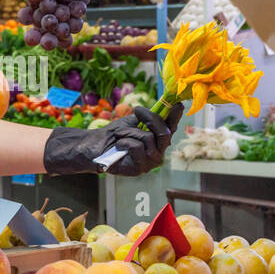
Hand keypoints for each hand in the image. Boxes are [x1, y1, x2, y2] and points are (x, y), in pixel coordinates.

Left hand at [43, 104, 183, 175]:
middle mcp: (158, 152)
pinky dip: (125, 142)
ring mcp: (150, 162)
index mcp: (157, 140)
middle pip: (165, 133)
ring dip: (130, 133)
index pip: (171, 127)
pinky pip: (138, 148)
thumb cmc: (114, 135)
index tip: (179, 104)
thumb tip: (161, 108)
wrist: (95, 147)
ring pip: (148, 139)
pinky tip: (118, 146)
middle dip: (150, 119)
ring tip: (120, 136)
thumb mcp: (132, 121)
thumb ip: (148, 117)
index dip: (176, 116)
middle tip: (137, 111)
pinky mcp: (140, 169)